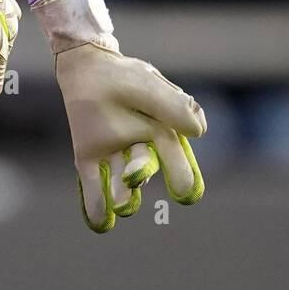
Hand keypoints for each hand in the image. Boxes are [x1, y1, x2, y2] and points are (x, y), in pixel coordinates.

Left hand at [55, 41, 206, 232]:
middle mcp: (140, 147)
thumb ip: (174, 105)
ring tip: (122, 205)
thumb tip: (199, 132)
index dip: (179, 172)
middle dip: (141, 174)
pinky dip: (96, 201)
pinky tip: (102, 223)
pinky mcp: (89, 155)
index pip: (171, 152)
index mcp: (161, 131)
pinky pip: (93, 181)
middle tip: (135, 177)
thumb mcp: (149, 85)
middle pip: (143, 164)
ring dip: (121, 193)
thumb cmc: (125, 78)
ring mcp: (114, 152)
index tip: (185, 193)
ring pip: (120, 175)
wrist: (89, 66)